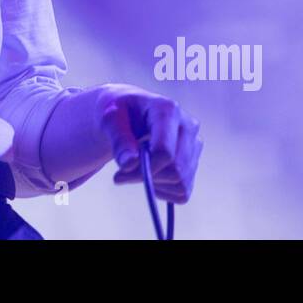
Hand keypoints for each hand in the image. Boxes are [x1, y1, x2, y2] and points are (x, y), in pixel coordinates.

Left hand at [96, 84, 201, 202]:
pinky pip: (182, 192)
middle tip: (122, 174)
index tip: (121, 171)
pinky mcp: (193, 161)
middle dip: (147, 178)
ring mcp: (194, 144)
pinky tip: (149, 174)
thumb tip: (129, 164)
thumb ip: (119, 139)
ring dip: (154, 184)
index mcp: (169, 110)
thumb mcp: (109, 119)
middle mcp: (188, 126)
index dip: (144, 169)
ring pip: (180, 184)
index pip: (165, 152)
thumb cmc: (117, 114)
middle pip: (176, 171)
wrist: (124, 116)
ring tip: (136, 170)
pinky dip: (163, 191)